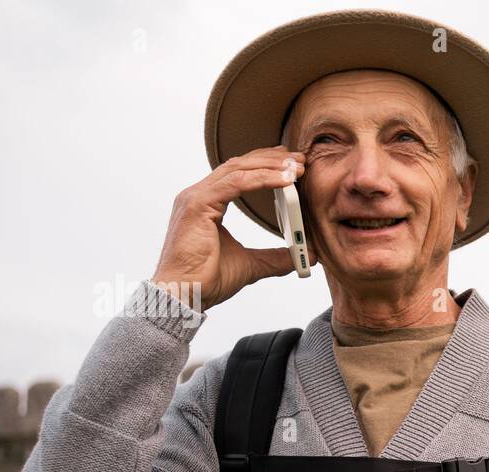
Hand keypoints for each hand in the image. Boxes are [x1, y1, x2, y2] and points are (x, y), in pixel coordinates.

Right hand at [151, 146, 307, 311]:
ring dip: (270, 166)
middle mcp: (199, 195)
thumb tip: (303, 256)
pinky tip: (284, 180)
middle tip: (300, 159)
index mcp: (207, 204)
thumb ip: (276, 257)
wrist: (185, 296)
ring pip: (238, 170)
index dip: (264, 164)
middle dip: (271, 159)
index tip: (289, 164)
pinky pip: (235, 184)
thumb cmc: (206, 280)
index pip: (238, 173)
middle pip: (239, 165)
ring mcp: (196, 197)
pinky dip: (261, 179)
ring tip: (295, 167)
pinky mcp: (197, 205)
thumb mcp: (251, 265)